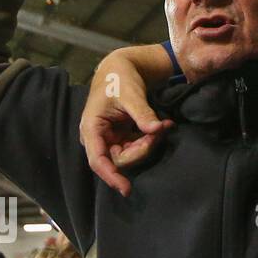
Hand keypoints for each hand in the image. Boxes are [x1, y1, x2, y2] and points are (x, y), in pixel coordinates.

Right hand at [81, 48, 172, 196]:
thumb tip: (157, 129)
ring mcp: (111, 138)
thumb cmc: (120, 79)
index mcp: (92, 129)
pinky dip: (152, 137)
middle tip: (161, 129)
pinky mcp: (123, 135)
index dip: (111, 176)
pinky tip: (164, 124)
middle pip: (120, 159)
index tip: (126, 189)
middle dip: (143, 148)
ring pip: (132, 153)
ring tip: (165, 124)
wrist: (122, 68)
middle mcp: (99, 137)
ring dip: (150, 143)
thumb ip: (142, 113)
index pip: (98, 160)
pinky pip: (138, 145)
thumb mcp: (131, 94)